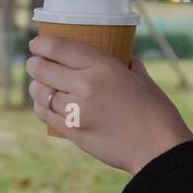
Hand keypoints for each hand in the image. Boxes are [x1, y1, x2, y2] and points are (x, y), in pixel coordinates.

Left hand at [25, 35, 192, 173]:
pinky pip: (45, 114)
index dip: (41, 44)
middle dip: (34, 64)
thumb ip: (129, 65)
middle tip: (34, 63)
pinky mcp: (73, 132)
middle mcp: (85, 85)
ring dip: (36, 86)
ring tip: (37, 85)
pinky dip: (40, 106)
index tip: (36, 43)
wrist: (158, 149)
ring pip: (40, 93)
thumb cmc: (156, 112)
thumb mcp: (143, 79)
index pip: (58, 48)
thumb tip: (125, 58)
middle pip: (43, 69)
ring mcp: (75, 111)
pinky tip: (43, 103)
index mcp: (103, 66)